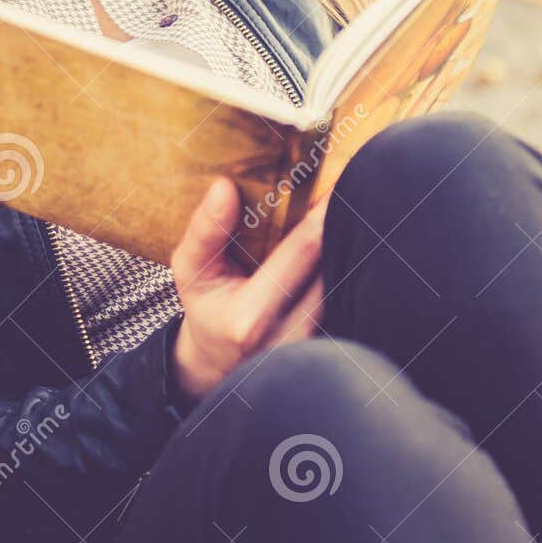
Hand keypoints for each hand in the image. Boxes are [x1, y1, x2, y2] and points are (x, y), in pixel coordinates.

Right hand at [169, 177, 328, 402]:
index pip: (300, 252)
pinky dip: (344, 267)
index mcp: (248, 318)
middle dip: (342, 223)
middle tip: (351, 183)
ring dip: (347, 244)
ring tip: (349, 208)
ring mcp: (311, 346)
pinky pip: (344, 298)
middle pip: (332, 266)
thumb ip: (205, 230)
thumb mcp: (189, 270)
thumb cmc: (206, 307)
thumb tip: (225, 187)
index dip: (323, 213)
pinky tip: (344, 242)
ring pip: (344, 283)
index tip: (337, 179)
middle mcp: (287, 335)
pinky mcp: (327, 346)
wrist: (217, 363)